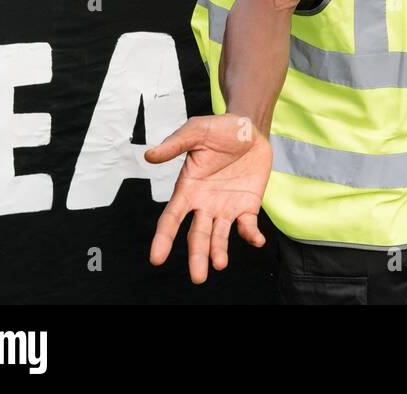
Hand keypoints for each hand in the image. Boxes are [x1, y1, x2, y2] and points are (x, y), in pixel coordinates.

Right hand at [146, 114, 272, 283]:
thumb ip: (175, 144)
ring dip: (219, 251)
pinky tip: (256, 241)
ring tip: (220, 264)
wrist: (249, 129)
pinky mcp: (247, 206)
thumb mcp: (196, 131)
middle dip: (196, 256)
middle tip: (197, 277)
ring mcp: (225, 207)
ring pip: (219, 236)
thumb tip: (149, 156)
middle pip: (196, 235)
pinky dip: (251, 235)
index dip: (163, 239)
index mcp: (187, 189)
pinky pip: (248, 226)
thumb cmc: (218, 129)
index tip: (157, 258)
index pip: (171, 218)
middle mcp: (204, 204)